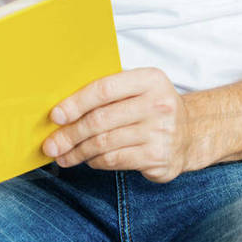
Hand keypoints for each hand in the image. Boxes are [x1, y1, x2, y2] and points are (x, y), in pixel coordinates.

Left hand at [41, 67, 194, 182]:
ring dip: (78, 152)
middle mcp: (159, 104)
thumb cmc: (152, 108)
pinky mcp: (159, 158)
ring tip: (63, 156)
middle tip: (51, 145)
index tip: (55, 116)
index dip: (75, 103)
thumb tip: (62, 108)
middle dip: (70, 134)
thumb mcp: (138, 89)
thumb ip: (108, 92)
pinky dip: (96, 161)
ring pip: (105, 144)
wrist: (191, 134)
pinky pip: (115, 160)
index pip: (104, 89)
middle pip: (101, 120)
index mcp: (150, 79)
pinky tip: (88, 159)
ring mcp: (161, 133)